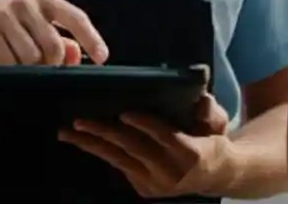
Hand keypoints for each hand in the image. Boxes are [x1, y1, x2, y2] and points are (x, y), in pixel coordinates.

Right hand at [0, 0, 108, 65]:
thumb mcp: (30, 27)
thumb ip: (58, 39)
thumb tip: (78, 55)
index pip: (75, 17)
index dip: (92, 39)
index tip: (103, 58)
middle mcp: (25, 2)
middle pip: (54, 46)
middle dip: (52, 65)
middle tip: (40, 69)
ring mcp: (4, 15)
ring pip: (33, 58)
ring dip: (27, 69)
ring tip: (14, 62)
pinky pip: (10, 63)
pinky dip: (9, 70)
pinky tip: (0, 64)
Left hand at [59, 94, 235, 198]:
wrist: (215, 176)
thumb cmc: (213, 140)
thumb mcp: (219, 123)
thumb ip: (210, 111)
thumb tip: (200, 98)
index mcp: (191, 154)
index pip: (164, 137)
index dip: (144, 124)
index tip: (124, 113)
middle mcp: (170, 173)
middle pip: (134, 149)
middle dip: (105, 134)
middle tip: (81, 120)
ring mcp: (155, 184)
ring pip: (119, 160)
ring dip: (91, 145)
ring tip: (68, 132)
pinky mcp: (144, 189)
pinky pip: (119, 166)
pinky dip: (101, 152)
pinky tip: (83, 140)